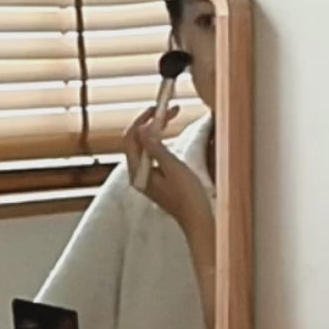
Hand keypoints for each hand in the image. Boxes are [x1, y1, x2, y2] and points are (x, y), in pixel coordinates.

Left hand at [125, 106, 212, 239]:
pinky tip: (170, 132)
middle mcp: (138, 175)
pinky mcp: (156, 177)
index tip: (156, 109)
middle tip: (168, 109)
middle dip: (150, 122)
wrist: (198, 220)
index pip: (130, 139)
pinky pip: (152, 152)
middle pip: (136, 141)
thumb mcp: (173, 168)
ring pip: (145, 145)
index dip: (141, 121)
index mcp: (138, 173)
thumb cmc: (188, 198)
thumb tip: (142, 129)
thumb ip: (156, 148)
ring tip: (172, 115)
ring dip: (156, 129)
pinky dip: (160, 139)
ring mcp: (147, 176)